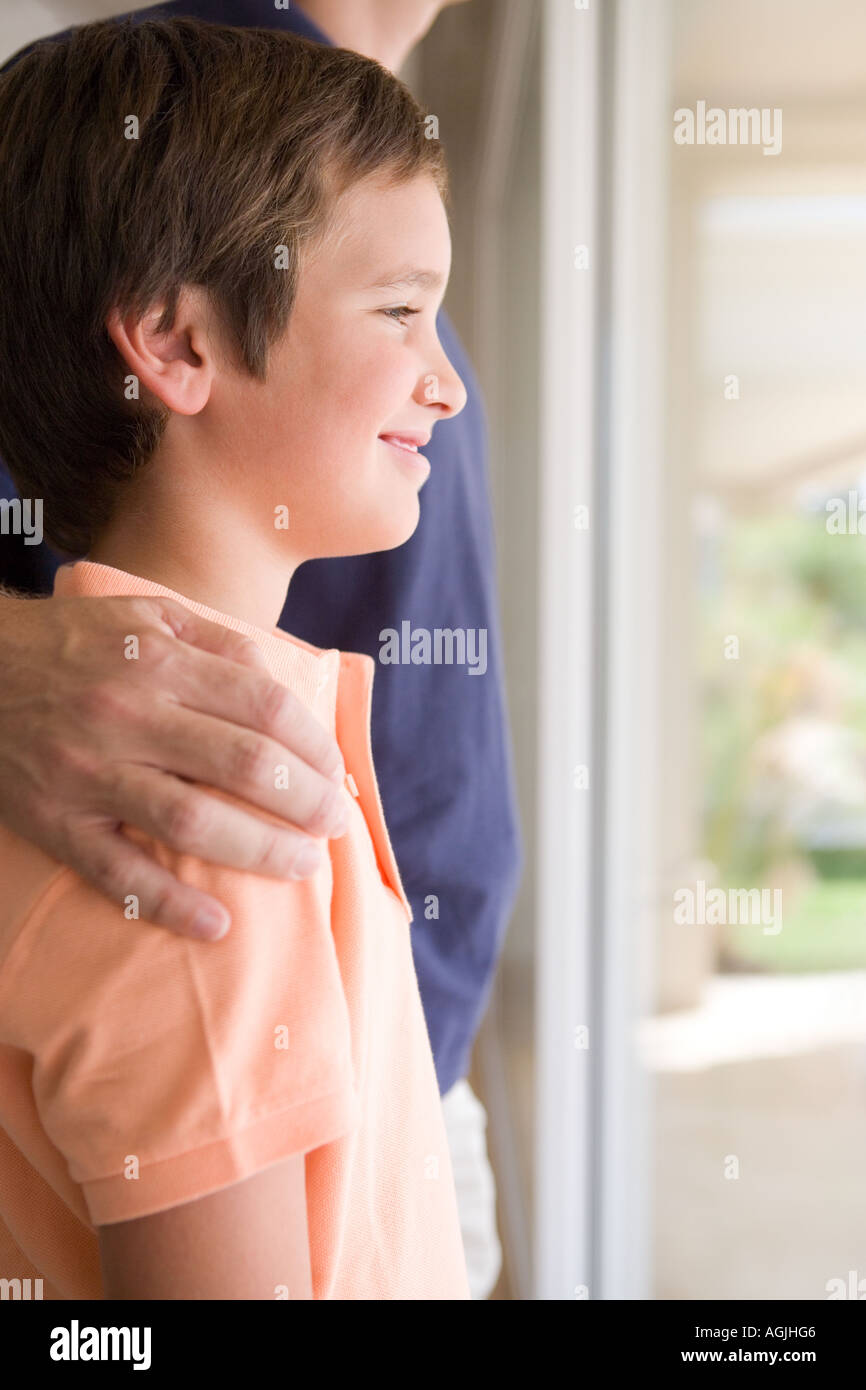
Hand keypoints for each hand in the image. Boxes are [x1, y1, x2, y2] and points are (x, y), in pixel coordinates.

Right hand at [0, 591, 347, 939]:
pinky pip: (117, 873)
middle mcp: (127, 714)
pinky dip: (170, 903)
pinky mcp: (54, 820)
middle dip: (305, 801)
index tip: (335, 771)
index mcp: (158, 661)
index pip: (264, 706)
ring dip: (261, 850)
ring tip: (303, 865)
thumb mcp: (145, 616)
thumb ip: (217, 641)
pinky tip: (218, 924)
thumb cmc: (70, 644)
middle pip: (243, 765)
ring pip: (192, 822)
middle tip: (333, 822)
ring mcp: (88, 773)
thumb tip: (281, 684)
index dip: (314, 744)